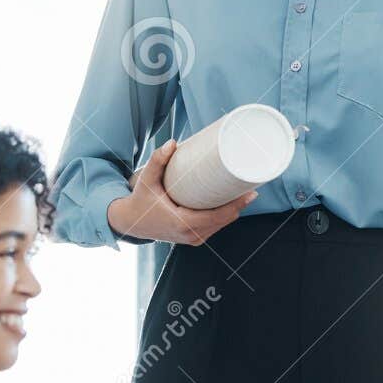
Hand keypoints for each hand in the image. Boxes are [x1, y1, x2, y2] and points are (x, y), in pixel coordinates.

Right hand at [106, 140, 255, 245]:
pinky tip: (233, 204)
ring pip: (221, 225)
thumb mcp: (146, 180)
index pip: (217, 217)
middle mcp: (190, 235)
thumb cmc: (140, 200)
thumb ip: (157, 161)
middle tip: (251, 186)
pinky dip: (225, 217)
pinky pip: (215, 227)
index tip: (250, 193)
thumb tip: (172, 143)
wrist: (131, 222)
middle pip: (224, 221)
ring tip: (245, 192)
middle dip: (239, 205)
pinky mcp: (194, 238)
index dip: (236, 206)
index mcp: (182, 223)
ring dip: (234, 211)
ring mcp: (193, 239)